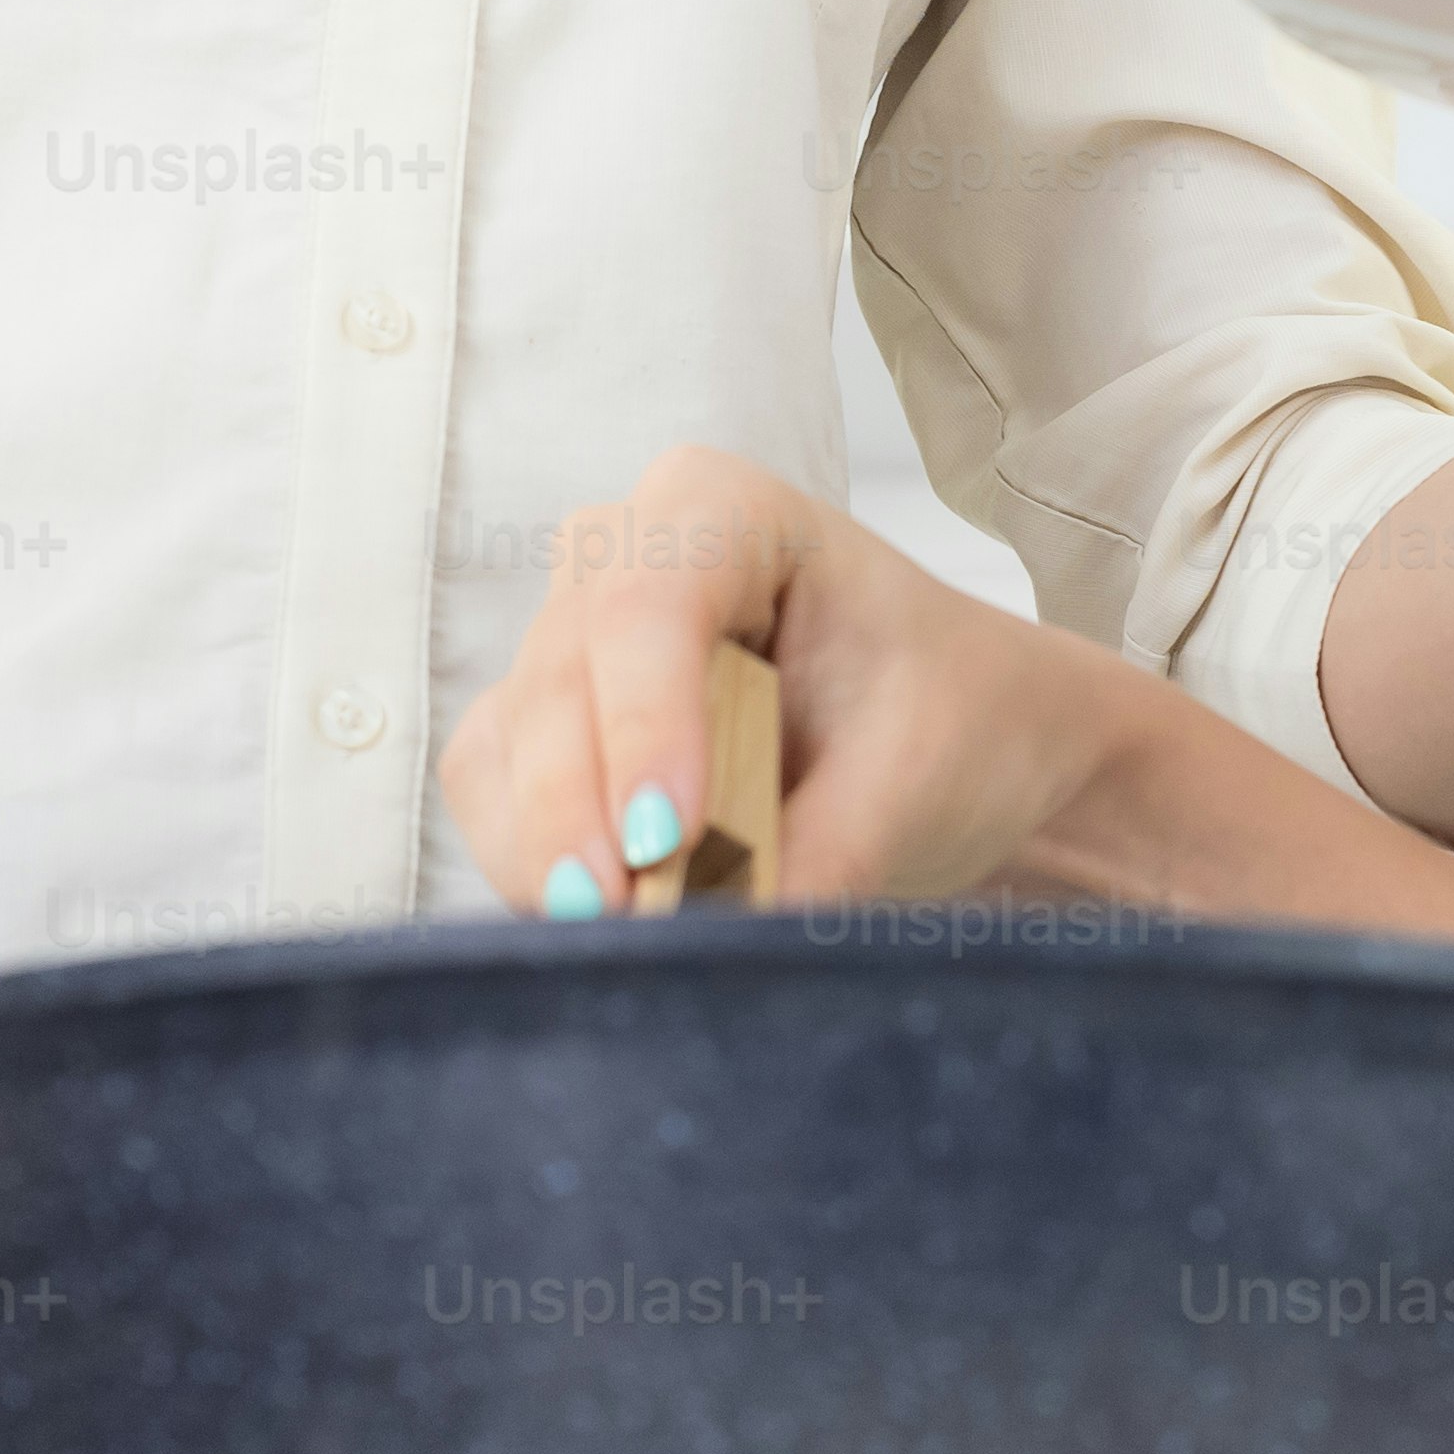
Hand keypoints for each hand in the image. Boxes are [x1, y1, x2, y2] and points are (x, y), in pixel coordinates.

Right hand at [439, 447, 1143, 915]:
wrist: (959, 747)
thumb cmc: (950, 720)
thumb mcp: (913, 779)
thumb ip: (818, 855)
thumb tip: (720, 942)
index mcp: (727, 511)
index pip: (648, 603)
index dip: (642, 721)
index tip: (664, 838)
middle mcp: (626, 554)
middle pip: (561, 678)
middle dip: (577, 808)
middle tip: (620, 920)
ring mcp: (573, 642)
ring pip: (508, 744)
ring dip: (544, 849)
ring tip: (619, 936)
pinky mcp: (544, 734)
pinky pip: (494, 800)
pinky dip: (532, 867)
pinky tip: (602, 921)